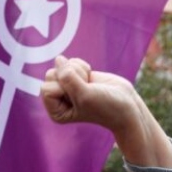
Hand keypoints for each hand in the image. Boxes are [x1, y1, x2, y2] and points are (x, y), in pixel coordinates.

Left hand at [41, 56, 171, 167]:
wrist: (126, 104)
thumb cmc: (105, 106)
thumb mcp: (83, 95)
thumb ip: (66, 76)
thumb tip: (58, 59)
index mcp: (55, 112)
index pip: (46, 88)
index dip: (64, 88)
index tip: (79, 96)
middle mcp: (58, 100)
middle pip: (50, 74)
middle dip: (71, 77)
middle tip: (85, 88)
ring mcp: (67, 87)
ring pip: (61, 66)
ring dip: (78, 72)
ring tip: (89, 84)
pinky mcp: (77, 76)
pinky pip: (71, 62)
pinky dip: (83, 67)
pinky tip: (91, 78)